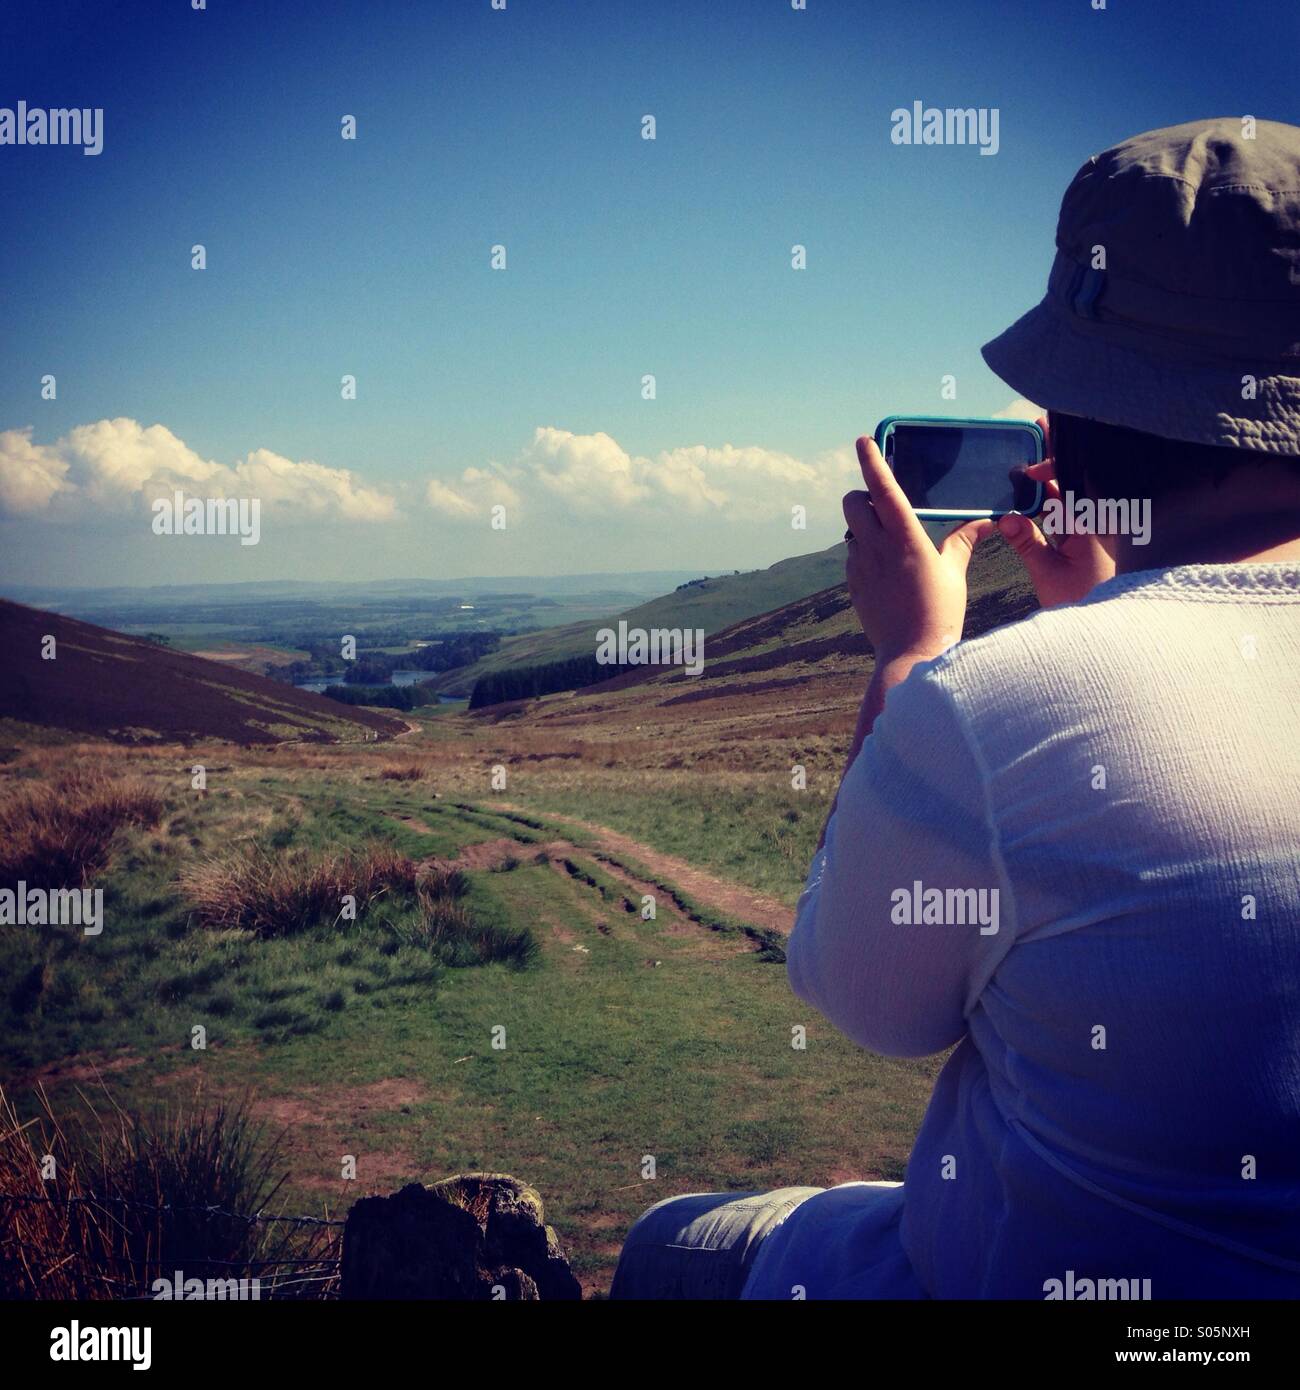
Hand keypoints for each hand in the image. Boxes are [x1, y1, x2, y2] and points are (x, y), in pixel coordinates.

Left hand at [843, 433, 994, 663]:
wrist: (911, 655)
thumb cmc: (940, 613)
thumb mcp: (954, 573)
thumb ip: (962, 542)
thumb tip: (986, 523)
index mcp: (906, 539)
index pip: (883, 489)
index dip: (873, 462)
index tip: (863, 440)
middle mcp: (877, 548)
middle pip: (853, 503)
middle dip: (862, 496)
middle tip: (881, 505)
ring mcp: (860, 567)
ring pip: (852, 531)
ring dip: (865, 528)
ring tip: (891, 547)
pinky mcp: (853, 584)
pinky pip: (853, 557)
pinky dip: (865, 554)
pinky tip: (886, 574)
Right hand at [996, 416, 1114, 606]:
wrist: (1107, 631)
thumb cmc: (1083, 602)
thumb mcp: (1048, 573)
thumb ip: (1026, 543)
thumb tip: (1006, 516)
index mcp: (1093, 523)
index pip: (1073, 477)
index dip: (1055, 454)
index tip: (1038, 434)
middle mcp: (1097, 524)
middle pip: (1072, 482)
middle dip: (1052, 460)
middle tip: (1036, 430)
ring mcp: (1093, 535)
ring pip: (1068, 499)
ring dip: (1047, 485)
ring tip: (1026, 463)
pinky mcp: (1087, 547)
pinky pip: (1067, 518)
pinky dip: (1049, 507)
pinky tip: (1031, 499)